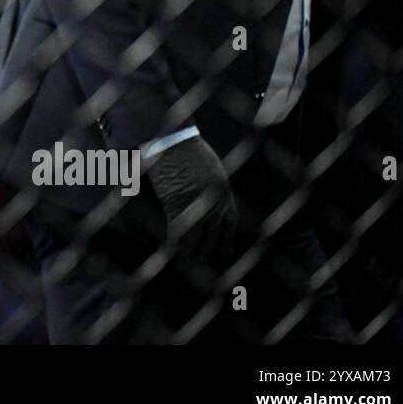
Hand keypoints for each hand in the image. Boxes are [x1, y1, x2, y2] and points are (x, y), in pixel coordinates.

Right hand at [146, 135, 237, 261]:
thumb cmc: (188, 149)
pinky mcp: (177, 205)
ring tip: (188, 261)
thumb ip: (213, 189)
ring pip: (197, 238)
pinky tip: (173, 250)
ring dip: (193, 251)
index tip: (224, 254)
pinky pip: (178, 231)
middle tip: (205, 263)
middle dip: (209, 251)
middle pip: (215, 235)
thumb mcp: (212, 169)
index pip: (230, 225)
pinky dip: (175, 243)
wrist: (172, 140)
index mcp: (224, 192)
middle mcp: (214, 202)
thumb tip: (209, 204)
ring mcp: (196, 205)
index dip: (226, 242)